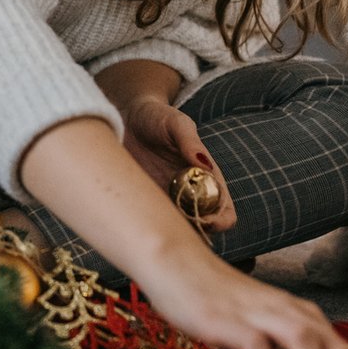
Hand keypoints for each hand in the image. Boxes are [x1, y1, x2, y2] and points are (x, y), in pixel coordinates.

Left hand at [121, 98, 235, 232]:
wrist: (124, 116)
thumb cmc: (156, 116)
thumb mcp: (175, 122)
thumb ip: (189, 141)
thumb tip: (205, 164)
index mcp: (206, 178)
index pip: (224, 211)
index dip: (220, 221)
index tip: (205, 219)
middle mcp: (190, 194)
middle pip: (202, 228)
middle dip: (195, 232)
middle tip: (177, 223)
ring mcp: (166, 200)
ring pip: (176, 230)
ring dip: (171, 231)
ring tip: (157, 219)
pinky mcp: (143, 201)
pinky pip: (151, 222)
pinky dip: (149, 226)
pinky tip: (140, 217)